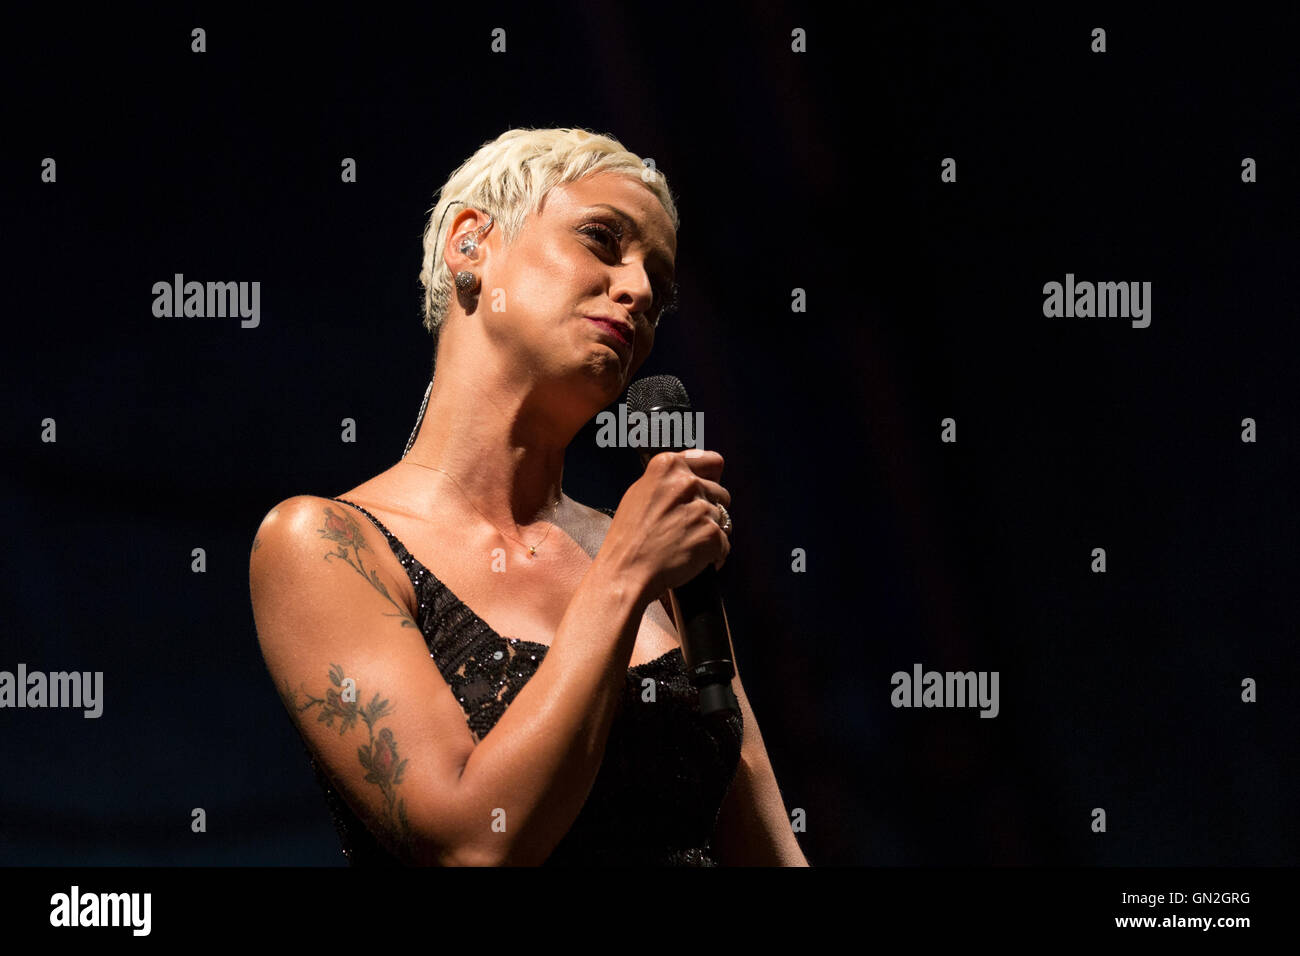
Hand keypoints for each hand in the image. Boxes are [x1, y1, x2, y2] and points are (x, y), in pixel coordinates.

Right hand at [601, 449, 731, 603]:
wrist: (625, 571)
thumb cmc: (629, 537)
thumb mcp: (640, 492)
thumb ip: (669, 479)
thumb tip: (693, 476)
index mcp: (668, 466)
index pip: (713, 461)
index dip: (711, 479)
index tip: (703, 493)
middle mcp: (687, 482)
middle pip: (721, 493)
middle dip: (710, 509)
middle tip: (686, 526)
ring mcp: (700, 508)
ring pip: (723, 519)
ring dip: (709, 532)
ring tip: (684, 543)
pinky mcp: (711, 534)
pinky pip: (724, 542)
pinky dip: (712, 553)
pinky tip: (690, 557)